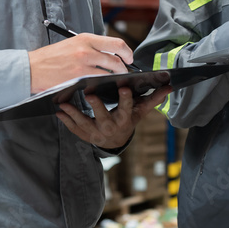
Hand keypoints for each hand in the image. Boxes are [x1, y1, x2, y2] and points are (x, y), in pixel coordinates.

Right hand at [28, 33, 133, 93]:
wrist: (32, 68)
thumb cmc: (50, 57)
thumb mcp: (71, 44)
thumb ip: (90, 47)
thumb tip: (108, 54)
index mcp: (85, 38)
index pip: (116, 43)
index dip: (127, 52)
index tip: (128, 57)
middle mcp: (86, 49)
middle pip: (116, 58)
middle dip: (124, 67)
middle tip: (125, 72)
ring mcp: (83, 64)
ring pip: (109, 71)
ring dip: (116, 76)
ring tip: (115, 79)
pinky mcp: (78, 77)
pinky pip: (98, 81)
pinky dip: (104, 83)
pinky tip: (102, 85)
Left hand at [56, 85, 171, 148]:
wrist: (116, 141)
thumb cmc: (128, 120)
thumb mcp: (141, 111)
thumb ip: (153, 99)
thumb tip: (169, 86)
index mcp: (125, 119)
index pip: (127, 108)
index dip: (126, 99)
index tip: (124, 87)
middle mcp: (111, 126)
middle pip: (104, 117)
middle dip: (97, 106)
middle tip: (90, 93)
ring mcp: (97, 133)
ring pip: (85, 123)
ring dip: (74, 114)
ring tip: (64, 104)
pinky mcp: (85, 135)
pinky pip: (74, 129)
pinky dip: (66, 121)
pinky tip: (59, 112)